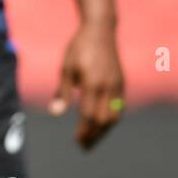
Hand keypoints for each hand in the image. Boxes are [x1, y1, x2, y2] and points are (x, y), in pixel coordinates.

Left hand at [51, 21, 124, 148]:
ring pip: (115, 116)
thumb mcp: (66, 68)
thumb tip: (55, 113)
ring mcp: (118, 86)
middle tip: (84, 146)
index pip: (90, 115)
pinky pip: (119, 108)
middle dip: (94, 135)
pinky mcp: (122, 84)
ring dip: (104, 131)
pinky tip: (102, 124)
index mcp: (93, 84)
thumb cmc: (79, 49)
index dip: (84, 131)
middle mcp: (109, 87)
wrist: (100, 31)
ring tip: (92, 139)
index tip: (77, 141)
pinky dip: (111, 120)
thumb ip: (62, 92)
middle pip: (104, 120)